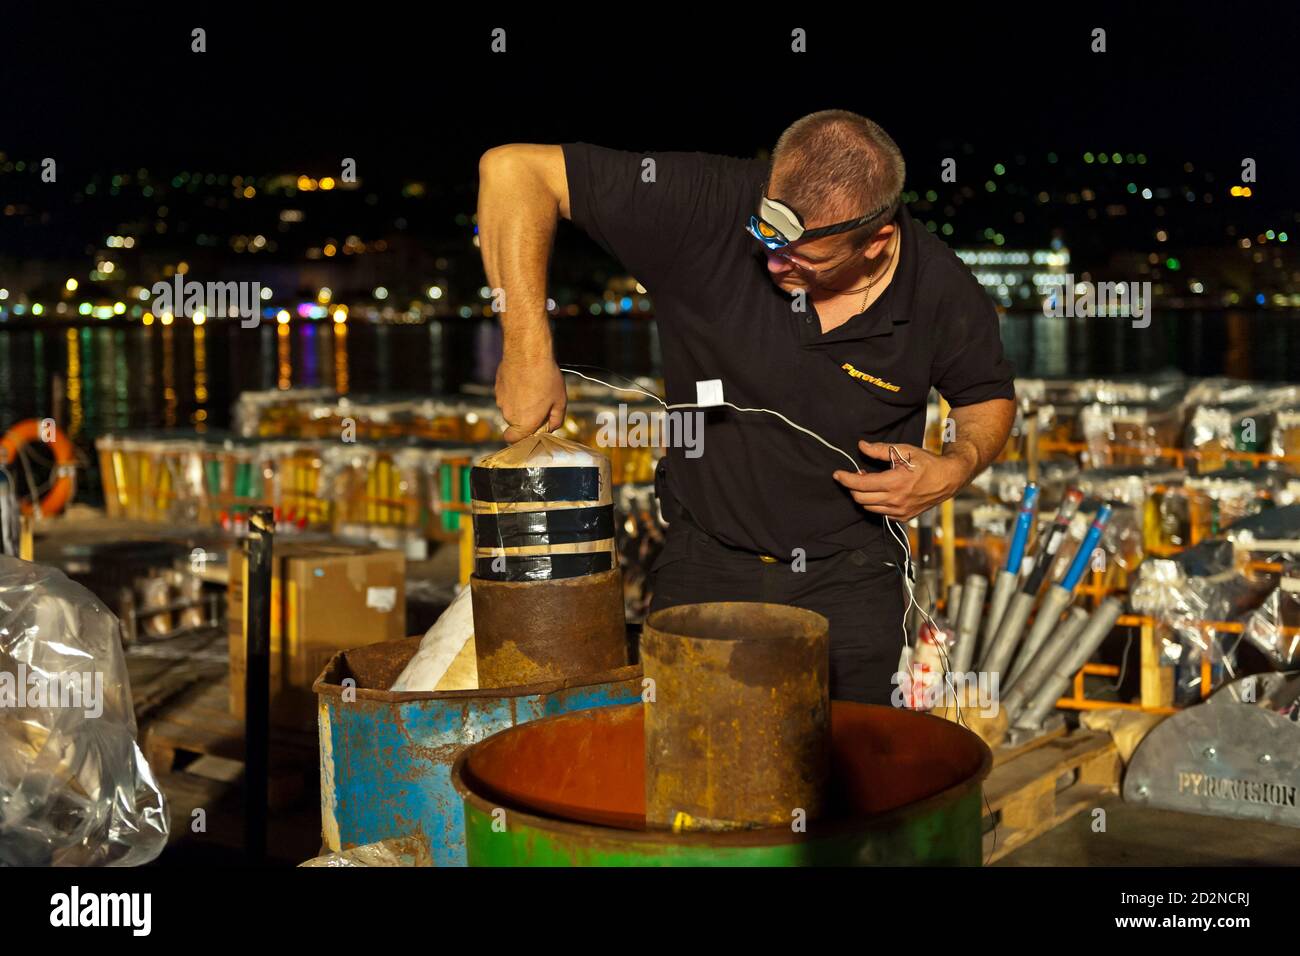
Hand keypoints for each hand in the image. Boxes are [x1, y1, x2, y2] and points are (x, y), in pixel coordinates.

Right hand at [495, 355, 566, 442]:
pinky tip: (525, 381)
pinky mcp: (498, 387)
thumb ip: (556, 419)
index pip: (514, 440)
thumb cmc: (545, 377)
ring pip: (511, 409)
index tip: (535, 429)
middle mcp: (509, 414)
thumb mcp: (560, 401)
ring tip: (534, 389)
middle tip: (541, 404)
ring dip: (520, 404)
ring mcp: (501, 400)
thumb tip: (552, 426)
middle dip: (526, 418)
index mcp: (524, 423)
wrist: (528, 353)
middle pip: (515, 424)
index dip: (524, 437)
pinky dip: (514, 392)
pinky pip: (506, 396)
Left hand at [832, 441, 971, 520]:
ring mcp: (900, 511)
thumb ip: (880, 450)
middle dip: (853, 487)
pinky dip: (875, 503)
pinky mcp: (904, 517)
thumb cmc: (926, 462)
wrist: (948, 479)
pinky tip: (881, 492)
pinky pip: (880, 513)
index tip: (837, 474)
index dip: (845, 479)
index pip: (860, 485)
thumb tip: (861, 446)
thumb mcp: (903, 451)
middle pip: (860, 498)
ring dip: (863, 496)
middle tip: (857, 475)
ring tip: (870, 482)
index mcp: (894, 483)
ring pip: (868, 507)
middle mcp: (896, 500)